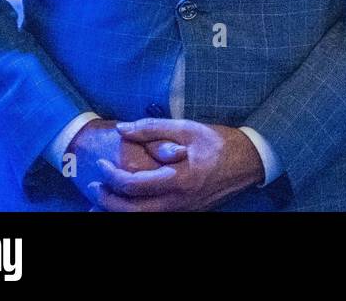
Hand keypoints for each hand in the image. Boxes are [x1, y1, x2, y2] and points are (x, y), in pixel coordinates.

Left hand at [88, 118, 264, 210]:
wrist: (251, 162)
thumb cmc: (221, 142)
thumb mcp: (188, 128)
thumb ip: (153, 128)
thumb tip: (123, 129)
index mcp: (180, 180)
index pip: (135, 186)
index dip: (112, 177)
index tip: (102, 165)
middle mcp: (179, 202)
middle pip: (133, 211)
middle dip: (108, 201)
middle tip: (93, 187)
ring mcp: (184, 210)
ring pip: (143, 218)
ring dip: (119, 211)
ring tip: (100, 202)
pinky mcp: (187, 211)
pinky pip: (155, 215)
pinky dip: (136, 212)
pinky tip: (127, 205)